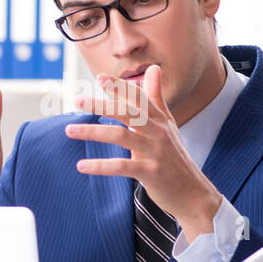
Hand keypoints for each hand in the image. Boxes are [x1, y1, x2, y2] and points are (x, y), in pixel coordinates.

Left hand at [65, 65, 221, 241]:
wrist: (193, 193)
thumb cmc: (175, 157)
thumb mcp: (168, 125)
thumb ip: (156, 98)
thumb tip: (153, 68)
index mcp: (160, 120)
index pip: (138, 97)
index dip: (120, 86)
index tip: (100, 77)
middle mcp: (158, 132)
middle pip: (128, 113)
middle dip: (102, 105)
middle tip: (78, 100)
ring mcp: (155, 152)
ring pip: (121, 136)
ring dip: (93, 132)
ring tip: (69, 130)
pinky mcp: (151, 173)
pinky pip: (122, 167)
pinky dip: (100, 166)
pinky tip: (81, 166)